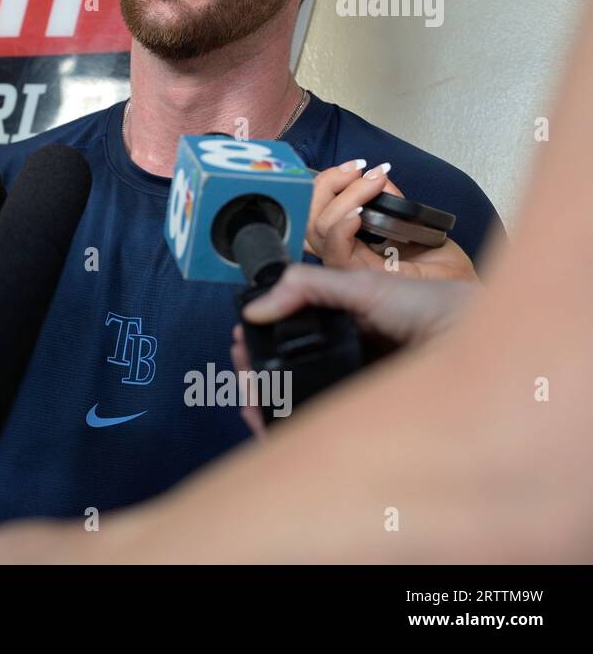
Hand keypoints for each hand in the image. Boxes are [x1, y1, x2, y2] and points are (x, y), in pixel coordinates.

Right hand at [231, 263, 479, 435]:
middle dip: (255, 371)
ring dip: (264, 403)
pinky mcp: (360, 420)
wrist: (475, 340)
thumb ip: (307, 287)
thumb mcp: (361, 285)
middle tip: (240, 368)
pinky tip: (266, 424)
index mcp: (344, 324)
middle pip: (286, 371)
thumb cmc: (431, 307)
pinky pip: (315, 429)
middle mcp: (345, 358)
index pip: (290, 335)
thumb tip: (255, 307)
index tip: (242, 340)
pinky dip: (285, 430)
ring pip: (296, 403)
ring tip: (248, 398)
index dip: (262, 339)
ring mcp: (352, 391)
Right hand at [308, 159, 476, 280]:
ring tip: (372, 183)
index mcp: (354, 245)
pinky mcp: (362, 284)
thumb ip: (393, 204)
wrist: (471, 300)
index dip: (326, 185)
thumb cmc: (448, 274)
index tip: (355, 166)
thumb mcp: (418, 227)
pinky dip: (341, 228)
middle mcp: (345, 259)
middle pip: (308, 219)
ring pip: (316, 231)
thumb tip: (378, 177)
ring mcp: (349, 273)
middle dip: (327, 184)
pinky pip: (335, 254)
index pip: (317, 213)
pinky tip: (361, 213)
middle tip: (359, 169)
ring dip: (342, 198)